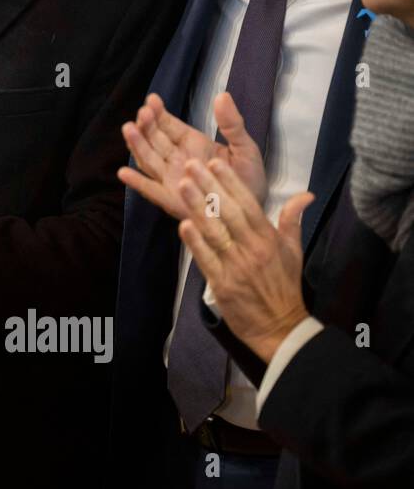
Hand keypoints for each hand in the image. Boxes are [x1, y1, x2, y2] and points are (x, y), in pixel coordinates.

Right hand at [118, 92, 267, 220]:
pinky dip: (137, 182)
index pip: (168, 125)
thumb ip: (232, 124)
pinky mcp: (171, 200)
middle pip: (154, 140)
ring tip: (129, 130)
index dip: (158, 113)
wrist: (254, 211)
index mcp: (192, 144)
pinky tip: (124, 173)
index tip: (152, 100)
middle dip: (146, 125)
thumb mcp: (245, 148)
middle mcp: (176, 160)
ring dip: (137, 145)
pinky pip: (151, 190)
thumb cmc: (249, 180)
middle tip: (143, 113)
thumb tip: (222, 95)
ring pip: (148, 159)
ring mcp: (171, 179)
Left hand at [174, 156, 311, 363]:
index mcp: (269, 239)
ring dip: (197, 208)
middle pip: (229, 213)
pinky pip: (206, 259)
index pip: (249, 204)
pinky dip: (194, 242)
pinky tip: (182, 225)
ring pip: (215, 232)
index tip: (215, 163)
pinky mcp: (222, 284)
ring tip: (182, 186)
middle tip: (191, 165)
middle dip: (209, 187)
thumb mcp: (293, 250)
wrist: (279, 326)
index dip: (231, 183)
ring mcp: (236, 267)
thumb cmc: (284, 284)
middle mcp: (253, 249)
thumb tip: (306, 194)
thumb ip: (292, 220)